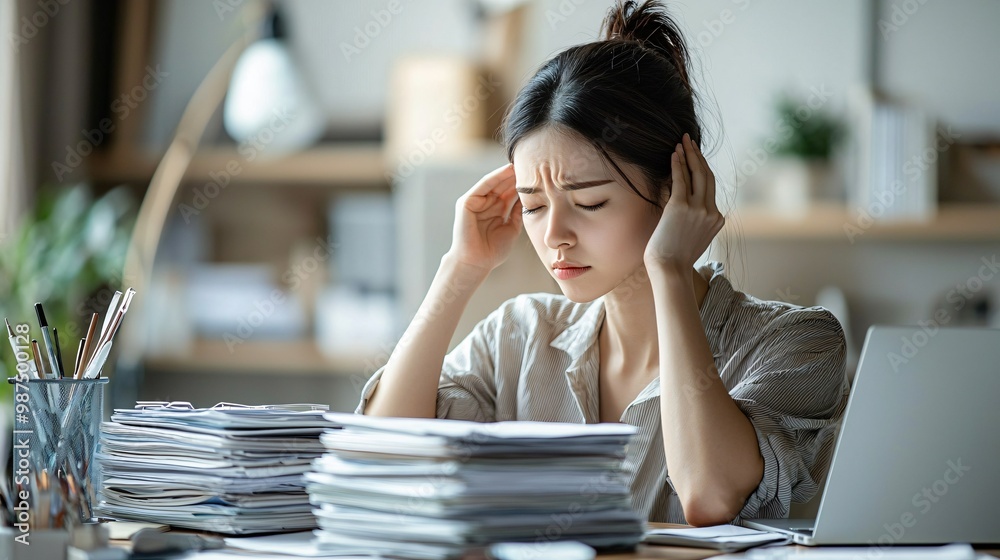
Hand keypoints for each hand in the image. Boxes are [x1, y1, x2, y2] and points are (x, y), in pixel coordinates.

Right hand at [446, 163, 522, 273]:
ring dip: (507, 173)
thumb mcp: (511, 228)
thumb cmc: (493, 251)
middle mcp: (485, 204)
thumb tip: (528, 198)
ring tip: (521, 163)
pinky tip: (507, 170)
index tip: (536, 175)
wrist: (476, 263)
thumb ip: (517, 213)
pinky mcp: (467, 202)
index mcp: (496, 210)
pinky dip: (495, 177)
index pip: (509, 192)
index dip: (521, 184)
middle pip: (503, 185)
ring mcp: (475, 202)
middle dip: (516, 175)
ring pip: (494, 183)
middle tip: (531, 164)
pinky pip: (483, 186)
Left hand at [643, 133, 724, 271]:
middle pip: (707, 176)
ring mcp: (698, 209)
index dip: (703, 170)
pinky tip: (674, 154)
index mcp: (717, 220)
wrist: (669, 269)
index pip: (711, 189)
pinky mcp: (681, 207)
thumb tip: (685, 208)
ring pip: (697, 174)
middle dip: (698, 156)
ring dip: (689, 155)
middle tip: (690, 140)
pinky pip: (681, 180)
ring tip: (683, 141)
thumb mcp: (693, 237)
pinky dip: (677, 165)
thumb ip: (696, 222)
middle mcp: (711, 212)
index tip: (696, 157)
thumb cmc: (675, 258)